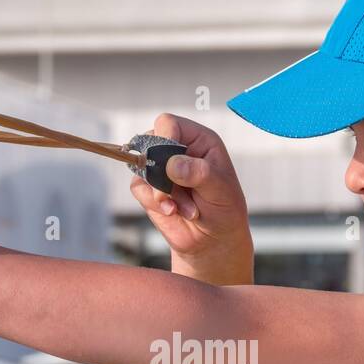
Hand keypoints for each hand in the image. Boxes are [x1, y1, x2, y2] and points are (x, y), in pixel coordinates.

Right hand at [128, 114, 252, 280]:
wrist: (213, 239)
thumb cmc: (224, 209)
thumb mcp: (221, 189)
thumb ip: (200, 173)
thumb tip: (173, 164)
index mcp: (198, 139)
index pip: (168, 124)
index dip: (164, 138)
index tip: (171, 163)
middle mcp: (176, 149)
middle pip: (149, 143)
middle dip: (163, 172)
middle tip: (181, 191)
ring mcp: (159, 169)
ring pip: (142, 168)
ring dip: (163, 193)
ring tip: (189, 209)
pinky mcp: (148, 188)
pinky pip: (139, 189)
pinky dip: (156, 203)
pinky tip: (174, 212)